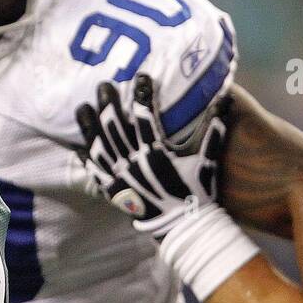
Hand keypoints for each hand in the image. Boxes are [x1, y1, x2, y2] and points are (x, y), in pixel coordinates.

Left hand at [75, 72, 226, 239]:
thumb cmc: (197, 191)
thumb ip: (214, 129)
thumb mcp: (207, 160)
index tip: (141, 77)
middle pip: (115, 128)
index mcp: (156, 154)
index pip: (145, 118)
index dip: (142, 95)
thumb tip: (225, 98)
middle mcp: (133, 164)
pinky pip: (93, 170)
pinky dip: (85, 155)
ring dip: (89, 125)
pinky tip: (77, 141)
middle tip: (103, 85)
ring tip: (83, 106)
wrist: (182, 225)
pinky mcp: (112, 190)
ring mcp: (119, 178)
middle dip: (108, 103)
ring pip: (99, 146)